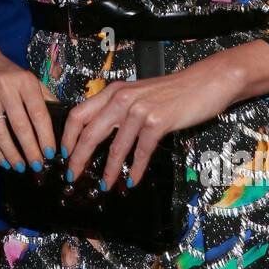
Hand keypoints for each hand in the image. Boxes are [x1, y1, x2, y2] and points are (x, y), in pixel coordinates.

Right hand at [0, 10, 58, 170]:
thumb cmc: (6, 72)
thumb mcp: (28, 78)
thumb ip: (45, 97)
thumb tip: (62, 120)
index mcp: (24, 81)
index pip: (38, 113)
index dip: (45, 135)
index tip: (50, 153)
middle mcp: (4, 88)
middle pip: (20, 125)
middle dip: (30, 149)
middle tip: (37, 165)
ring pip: (0, 133)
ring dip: (12, 154)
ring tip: (21, 167)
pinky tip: (5, 161)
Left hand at [62, 40, 268, 186]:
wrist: (204, 82)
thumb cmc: (172, 92)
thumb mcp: (138, 94)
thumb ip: (118, 110)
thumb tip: (98, 136)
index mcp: (113, 91)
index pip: (78, 114)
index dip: (68, 137)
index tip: (63, 154)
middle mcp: (121, 98)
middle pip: (89, 133)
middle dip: (78, 159)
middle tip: (73, 176)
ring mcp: (139, 110)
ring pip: (116, 147)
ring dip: (109, 171)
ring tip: (105, 186)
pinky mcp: (158, 121)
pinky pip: (141, 151)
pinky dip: (136, 169)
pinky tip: (133, 180)